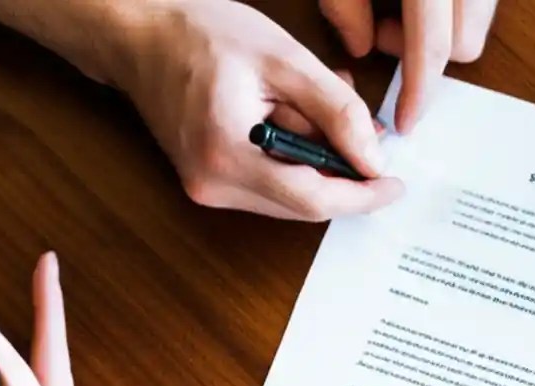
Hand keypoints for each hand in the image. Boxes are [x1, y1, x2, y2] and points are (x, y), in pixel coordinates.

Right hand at [124, 0, 404, 219]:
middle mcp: (212, 186)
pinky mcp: (207, 181)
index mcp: (227, 155)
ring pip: (288, 195)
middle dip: (342, 172)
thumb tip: (375, 160)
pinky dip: (294, 159)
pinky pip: (268, 184)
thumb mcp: (286, 60)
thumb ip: (338, 111)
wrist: (139, 34)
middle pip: (303, 203)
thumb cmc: (203, 34)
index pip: (312, 200)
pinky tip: (296, 116)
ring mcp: (206, 188)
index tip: (395, 184)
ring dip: (318, 162)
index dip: (362, 197)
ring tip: (320, 107)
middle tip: (366, 127)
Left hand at [320, 0, 498, 131]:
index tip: (404, 123)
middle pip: (464, 47)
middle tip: (382, 34)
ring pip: (476, 29)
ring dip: (440, 36)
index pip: (432, 48)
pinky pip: (479, 7)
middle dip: (425, 57)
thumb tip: (361, 48)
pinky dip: (452, 17)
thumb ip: (345, 7)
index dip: (417, 92)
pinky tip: (417, 2)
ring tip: (400, 13)